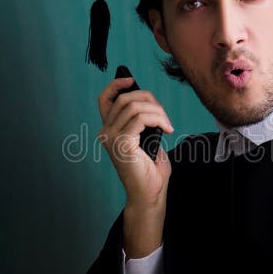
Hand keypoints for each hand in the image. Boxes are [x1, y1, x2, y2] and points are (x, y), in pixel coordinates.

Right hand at [97, 77, 173, 209]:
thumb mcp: (146, 138)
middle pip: (125, 99)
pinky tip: (166, 129)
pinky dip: (157, 119)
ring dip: (157, 111)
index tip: (132, 80)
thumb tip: (149, 103)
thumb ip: (142, 121)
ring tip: (167, 125)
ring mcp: (112, 138)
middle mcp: (106, 132)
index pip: (105, 99)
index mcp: (110, 130)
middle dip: (149, 99)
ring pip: (135, 107)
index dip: (116, 85)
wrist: (149, 193)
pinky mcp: (122, 143)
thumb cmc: (149, 170)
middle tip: (164, 115)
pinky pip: (141, 118)